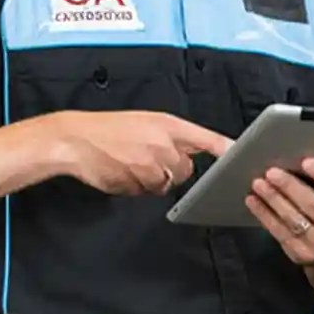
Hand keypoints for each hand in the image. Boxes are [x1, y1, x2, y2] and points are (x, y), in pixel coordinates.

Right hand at [59, 111, 232, 195]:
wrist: (74, 139)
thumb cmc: (108, 129)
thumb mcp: (145, 121)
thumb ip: (169, 136)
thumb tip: (186, 154)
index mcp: (167, 124)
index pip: (206, 138)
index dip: (224, 148)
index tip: (240, 154)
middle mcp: (162, 144)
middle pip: (185, 170)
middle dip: (170, 169)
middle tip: (147, 157)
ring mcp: (149, 165)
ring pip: (164, 184)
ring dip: (151, 179)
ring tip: (129, 162)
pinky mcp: (134, 183)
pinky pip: (144, 192)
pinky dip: (135, 187)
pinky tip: (120, 171)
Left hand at [246, 156, 313, 265]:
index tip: (306, 161)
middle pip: (312, 205)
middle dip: (290, 186)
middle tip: (271, 170)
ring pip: (292, 219)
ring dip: (273, 199)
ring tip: (258, 182)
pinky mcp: (300, 255)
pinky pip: (279, 232)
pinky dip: (264, 215)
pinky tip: (253, 200)